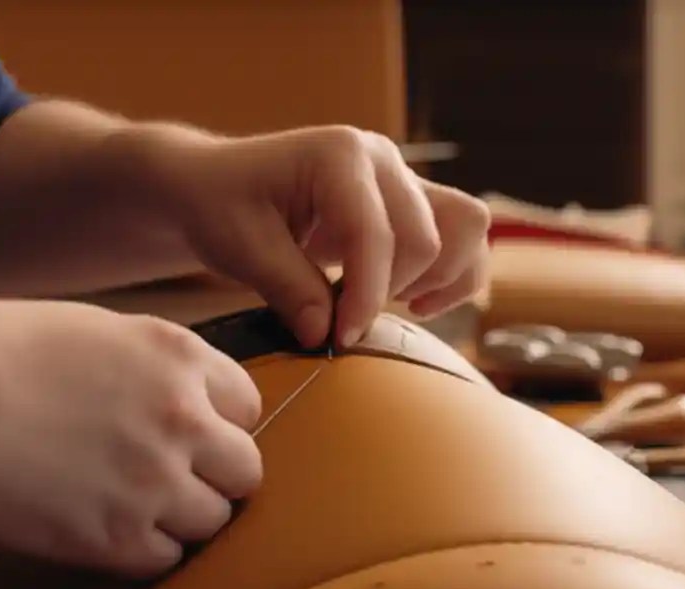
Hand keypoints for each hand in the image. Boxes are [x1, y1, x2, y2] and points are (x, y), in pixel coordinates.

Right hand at [0, 300, 261, 576]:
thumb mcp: (97, 330)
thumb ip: (156, 365)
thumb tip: (188, 396)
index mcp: (177, 357)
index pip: (247, 405)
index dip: (219, 422)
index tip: (193, 432)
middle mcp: (182, 419)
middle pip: (245, 470)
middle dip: (215, 474)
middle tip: (175, 475)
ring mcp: (154, 483)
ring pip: (213, 520)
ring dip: (182, 515)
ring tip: (136, 503)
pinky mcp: (116, 538)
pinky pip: (166, 559)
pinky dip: (145, 549)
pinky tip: (110, 527)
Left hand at [140, 125, 491, 347]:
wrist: (219, 186)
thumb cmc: (223, 206)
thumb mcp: (241, 249)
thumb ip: (288, 288)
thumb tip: (325, 334)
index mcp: (339, 155)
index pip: (374, 234)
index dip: (363, 296)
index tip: (340, 338)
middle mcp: (382, 158)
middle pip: (426, 238)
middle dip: (389, 292)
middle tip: (344, 320)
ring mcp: (402, 178)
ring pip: (465, 227)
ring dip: (438, 278)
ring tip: (393, 304)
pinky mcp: (411, 202)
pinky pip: (464, 235)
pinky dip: (453, 275)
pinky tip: (414, 302)